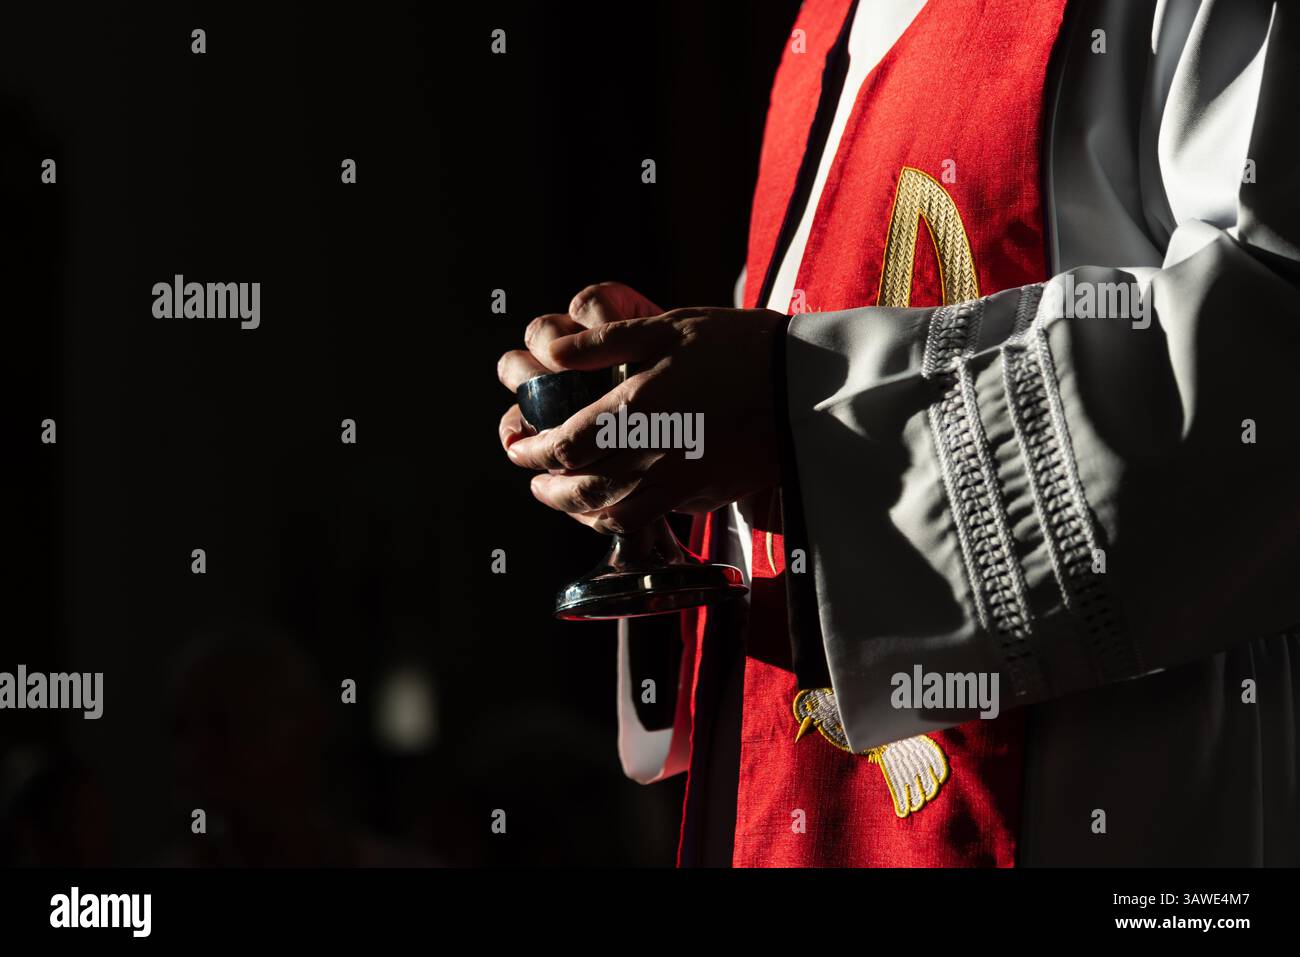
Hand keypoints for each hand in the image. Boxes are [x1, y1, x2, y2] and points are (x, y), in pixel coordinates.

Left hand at [500, 301, 786, 533]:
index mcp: (637, 410)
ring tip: (566, 496)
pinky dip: (618, 519)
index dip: (532, 450)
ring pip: (612, 514)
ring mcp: (681, 483)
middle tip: (534, 478)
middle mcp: (653, 456)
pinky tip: (613, 505)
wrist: (806, 386)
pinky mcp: (704, 495)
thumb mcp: (666, 327)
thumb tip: (551, 354)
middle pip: (581, 490)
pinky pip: (648, 520)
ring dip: (577, 510)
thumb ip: (602, 344)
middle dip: (548, 488)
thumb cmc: (738, 348)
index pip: (565, 445)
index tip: (519, 443)